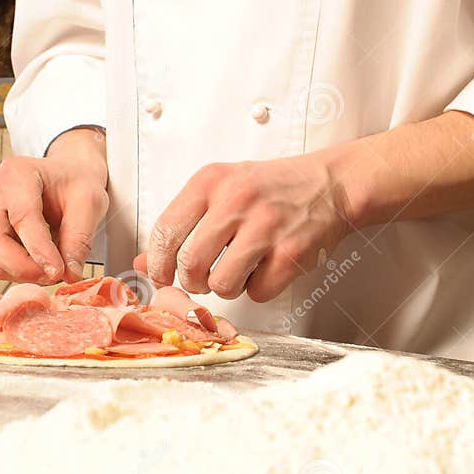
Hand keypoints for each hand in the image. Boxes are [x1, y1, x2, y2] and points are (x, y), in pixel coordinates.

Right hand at [0, 128, 107, 284]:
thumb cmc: (76, 183)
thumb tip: (69, 275)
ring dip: (22, 272)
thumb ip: (79, 238)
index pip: (22, 216)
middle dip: (23, 266)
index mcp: (17, 173)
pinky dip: (19, 271)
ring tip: (53, 270)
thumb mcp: (90, 203)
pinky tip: (42, 266)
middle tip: (54, 276)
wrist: (68, 178)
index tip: (58, 271)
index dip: (39, 249)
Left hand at [142, 154, 353, 301]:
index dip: (157, 264)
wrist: (330, 185)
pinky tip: (267, 267)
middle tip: (203, 277)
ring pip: (221, 284)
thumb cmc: (271, 188)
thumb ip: (182, 224)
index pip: (164, 232)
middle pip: (189, 265)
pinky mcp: (291, 253)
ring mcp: (266, 227)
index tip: (162, 275)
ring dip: (226, 287)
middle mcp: (236, 200)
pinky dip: (259, 288)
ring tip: (239, 269)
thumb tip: (143, 263)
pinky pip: (257, 292)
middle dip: (192, 281)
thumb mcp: (221, 190)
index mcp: (211, 181)